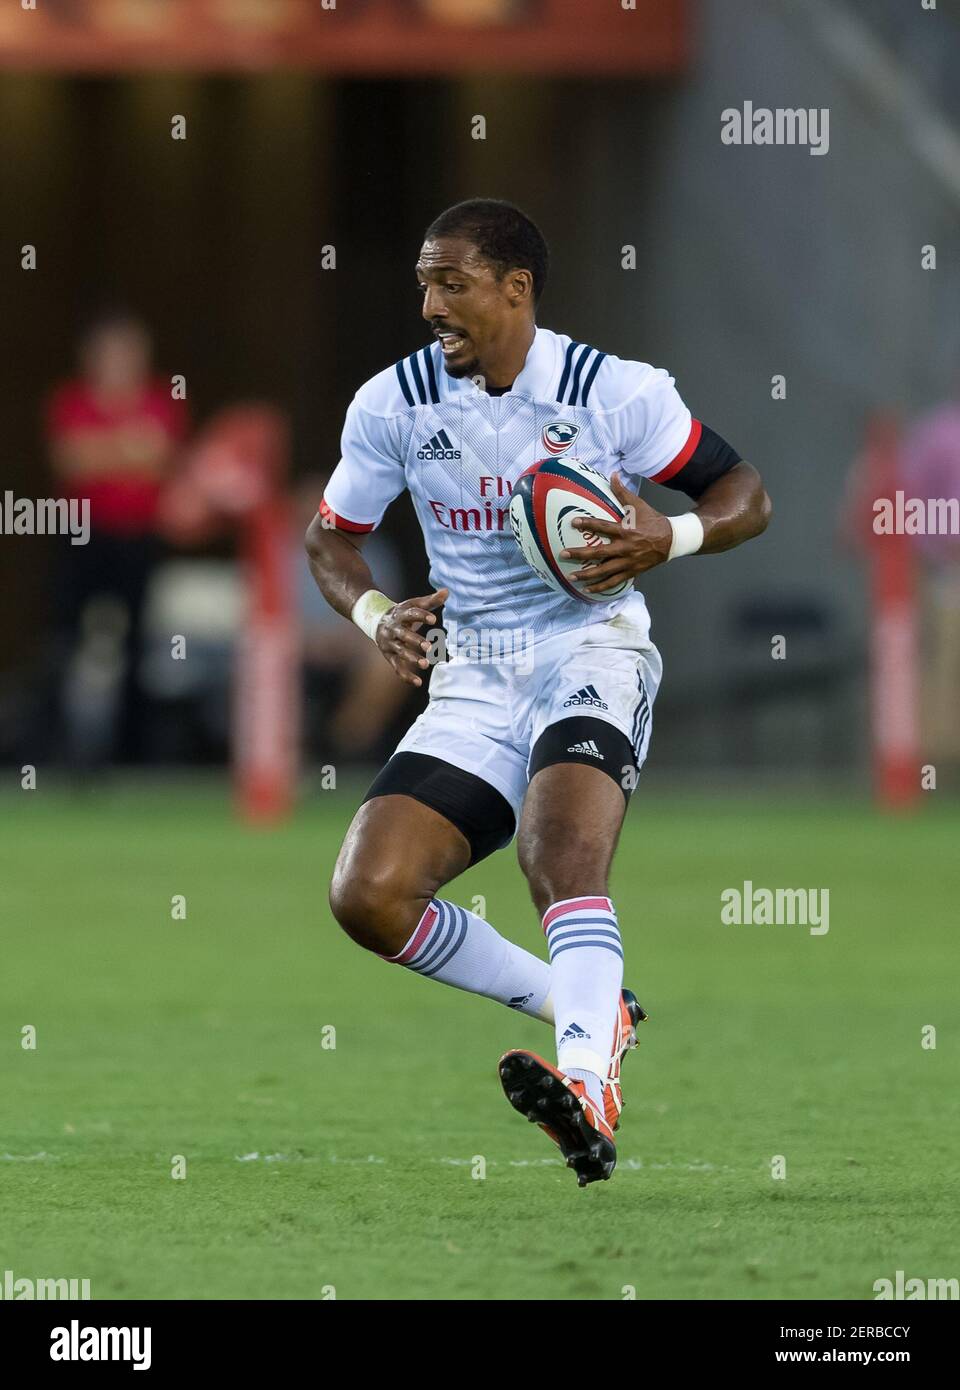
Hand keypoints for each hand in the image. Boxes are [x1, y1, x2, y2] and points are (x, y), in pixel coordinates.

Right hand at [375, 588, 447, 686]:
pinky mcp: (389, 656)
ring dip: (411, 658)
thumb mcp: (413, 604)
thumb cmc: (402, 613)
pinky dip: (406, 676)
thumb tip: (447, 591)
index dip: (421, 616)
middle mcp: (393, 629)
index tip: (433, 619)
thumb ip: (430, 601)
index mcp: (400, 614)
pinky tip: (418, 683)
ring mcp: (390, 643)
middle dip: (415, 641)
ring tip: (425, 664)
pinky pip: (397, 667)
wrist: (375, 620)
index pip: (411, 614)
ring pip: (400, 652)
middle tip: (428, 646)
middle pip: (403, 635)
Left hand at [560, 474, 672, 592]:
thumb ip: (623, 492)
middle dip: (580, 554)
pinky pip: (614, 582)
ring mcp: (628, 562)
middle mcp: (626, 548)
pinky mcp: (632, 572)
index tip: (573, 523)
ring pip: (604, 571)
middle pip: (599, 553)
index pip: (603, 526)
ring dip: (587, 575)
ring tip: (571, 577)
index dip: (588, 524)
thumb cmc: (653, 521)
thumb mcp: (639, 505)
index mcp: (626, 530)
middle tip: (563, 554)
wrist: (672, 540)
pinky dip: (601, 587)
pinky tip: (588, 590)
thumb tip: (613, 475)